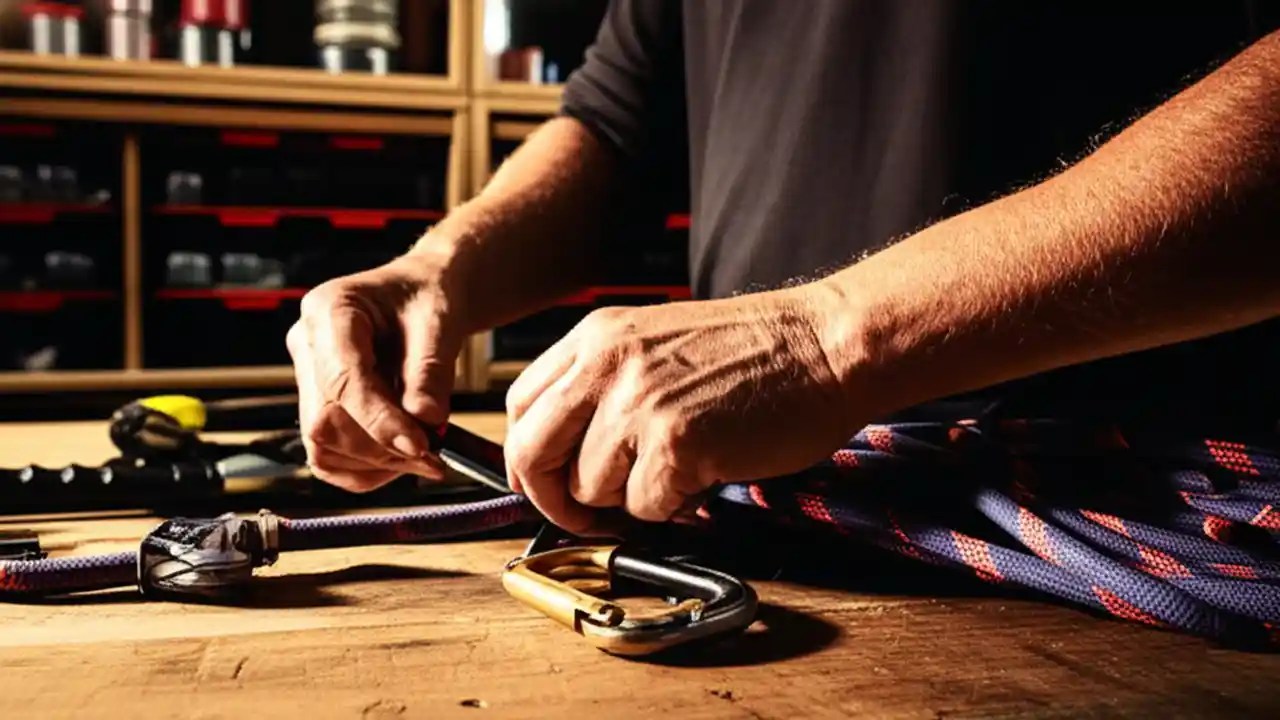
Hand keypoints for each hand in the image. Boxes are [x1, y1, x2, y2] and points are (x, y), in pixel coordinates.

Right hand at [287, 253, 467, 491]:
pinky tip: (400, 460)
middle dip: (380, 448)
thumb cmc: (428, 296)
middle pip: (325, 421)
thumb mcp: (440, 323)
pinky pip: (326, 454)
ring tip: (423, 457)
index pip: (342, 381)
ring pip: (322, 444)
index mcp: (330, 310)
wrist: (423, 293)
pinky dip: (364, 468)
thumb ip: (430, 372)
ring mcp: (307, 376)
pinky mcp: (317, 403)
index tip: (419, 445)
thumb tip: (427, 422)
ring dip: (375, 463)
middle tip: (433, 457)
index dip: (379, 422)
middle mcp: (307, 344)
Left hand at [504, 286, 858, 532]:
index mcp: (596, 336)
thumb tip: (564, 456)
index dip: (529, 456)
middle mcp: (606, 365)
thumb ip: (602, 384)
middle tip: (585, 512)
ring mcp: (639, 404)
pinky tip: (704, 474)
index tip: (551, 480)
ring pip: (589, 489)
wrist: (826, 344)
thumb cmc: (755, 351)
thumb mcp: (655, 342)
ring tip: (675, 471)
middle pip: (531, 453)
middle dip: (551, 497)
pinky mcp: (677, 444)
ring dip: (628, 498)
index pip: (520, 405)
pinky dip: (672, 506)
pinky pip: (644, 508)